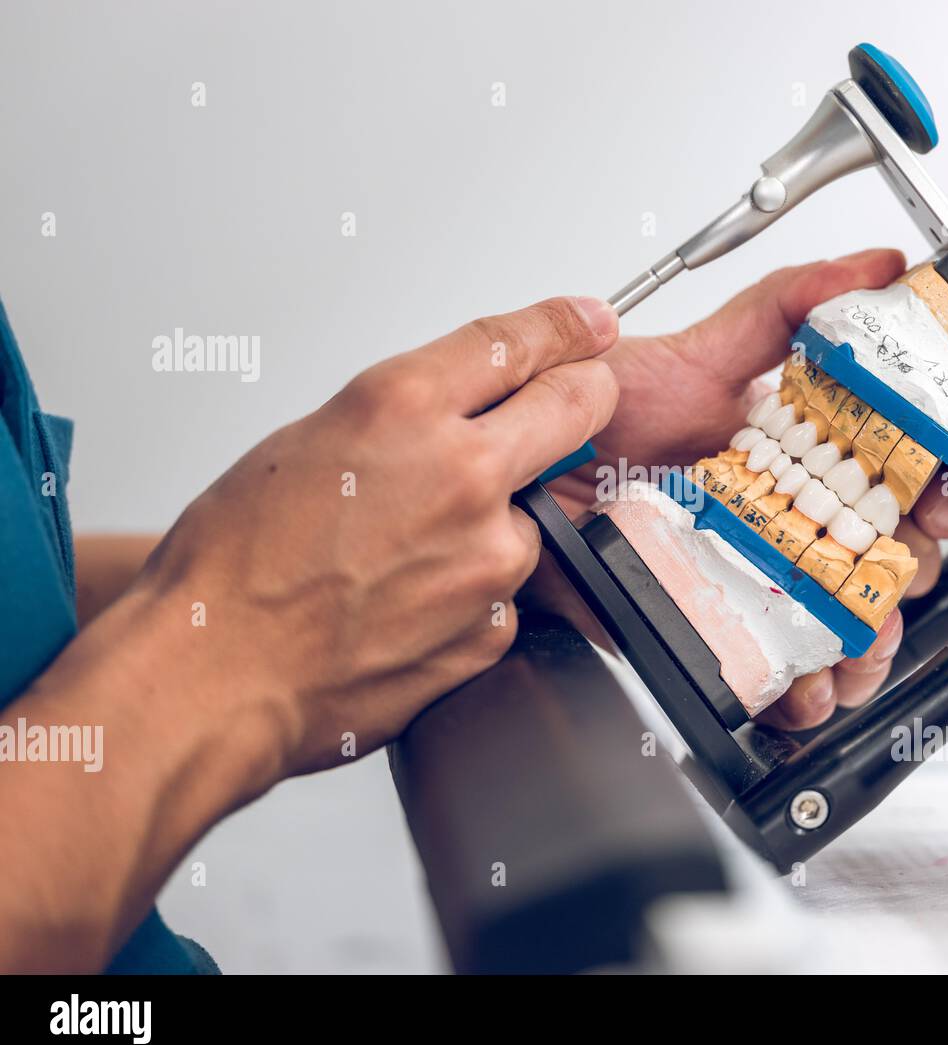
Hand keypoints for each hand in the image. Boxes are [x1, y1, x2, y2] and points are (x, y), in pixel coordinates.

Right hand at [113, 296, 619, 778]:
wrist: (215, 672)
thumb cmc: (237, 561)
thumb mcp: (310, 442)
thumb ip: (404, 419)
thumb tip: (462, 413)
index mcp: (403, 407)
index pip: (518, 341)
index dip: (565, 327)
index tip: (588, 325)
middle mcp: (462, 474)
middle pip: (575, 410)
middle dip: (579, 403)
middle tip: (565, 412)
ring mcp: (487, 556)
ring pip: (535, 518)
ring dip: (497, 525)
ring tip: (409, 556)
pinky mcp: (494, 624)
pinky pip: (508, 590)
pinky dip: (473, 593)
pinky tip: (408, 605)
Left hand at [548, 248, 947, 728]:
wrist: (530, 463)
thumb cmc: (611, 406)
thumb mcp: (705, 348)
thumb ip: (789, 304)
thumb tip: (879, 267)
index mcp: (805, 455)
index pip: (900, 481)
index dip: (938, 495)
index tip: (943, 501)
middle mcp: (789, 519)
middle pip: (882, 565)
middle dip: (903, 587)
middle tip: (891, 590)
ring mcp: (754, 576)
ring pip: (839, 627)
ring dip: (863, 651)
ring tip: (850, 659)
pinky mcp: (711, 623)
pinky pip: (772, 670)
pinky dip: (798, 693)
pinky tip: (801, 692)